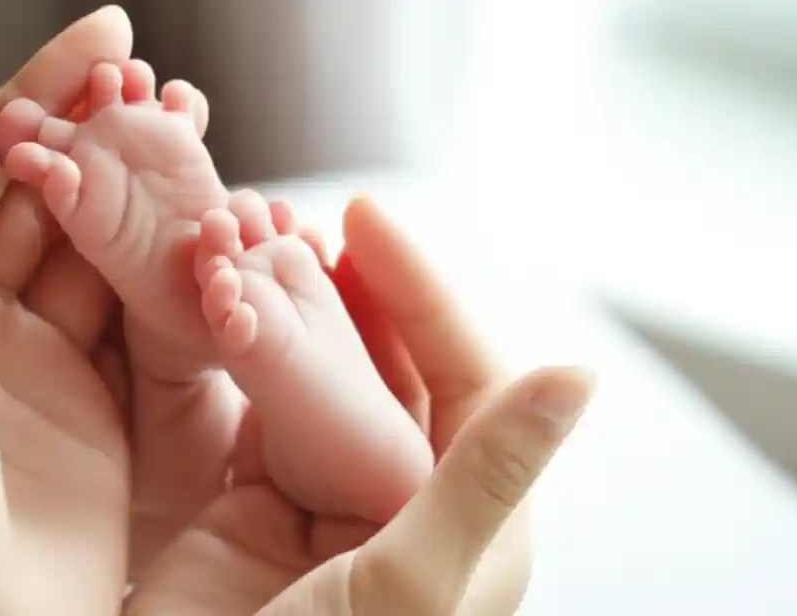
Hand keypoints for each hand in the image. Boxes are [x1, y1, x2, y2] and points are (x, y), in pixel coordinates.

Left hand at [0, 6, 135, 614]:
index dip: (33, 98)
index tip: (97, 40)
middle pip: (46, 202)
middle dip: (98, 136)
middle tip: (158, 79)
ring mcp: (47, 366)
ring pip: (102, 255)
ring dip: (143, 194)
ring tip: (194, 127)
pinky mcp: (105, 411)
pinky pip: (145, 323)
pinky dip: (176, 273)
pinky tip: (212, 223)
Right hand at [126, 196, 593, 614]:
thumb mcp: (415, 582)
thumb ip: (490, 476)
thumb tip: (580, 370)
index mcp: (471, 519)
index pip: (466, 374)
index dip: (421, 289)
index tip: (365, 217)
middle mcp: (401, 501)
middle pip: (389, 364)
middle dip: (349, 287)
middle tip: (295, 217)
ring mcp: (321, 500)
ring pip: (318, 375)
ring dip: (291, 308)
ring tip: (251, 241)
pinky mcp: (247, 503)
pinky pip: (253, 405)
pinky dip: (238, 351)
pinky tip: (216, 300)